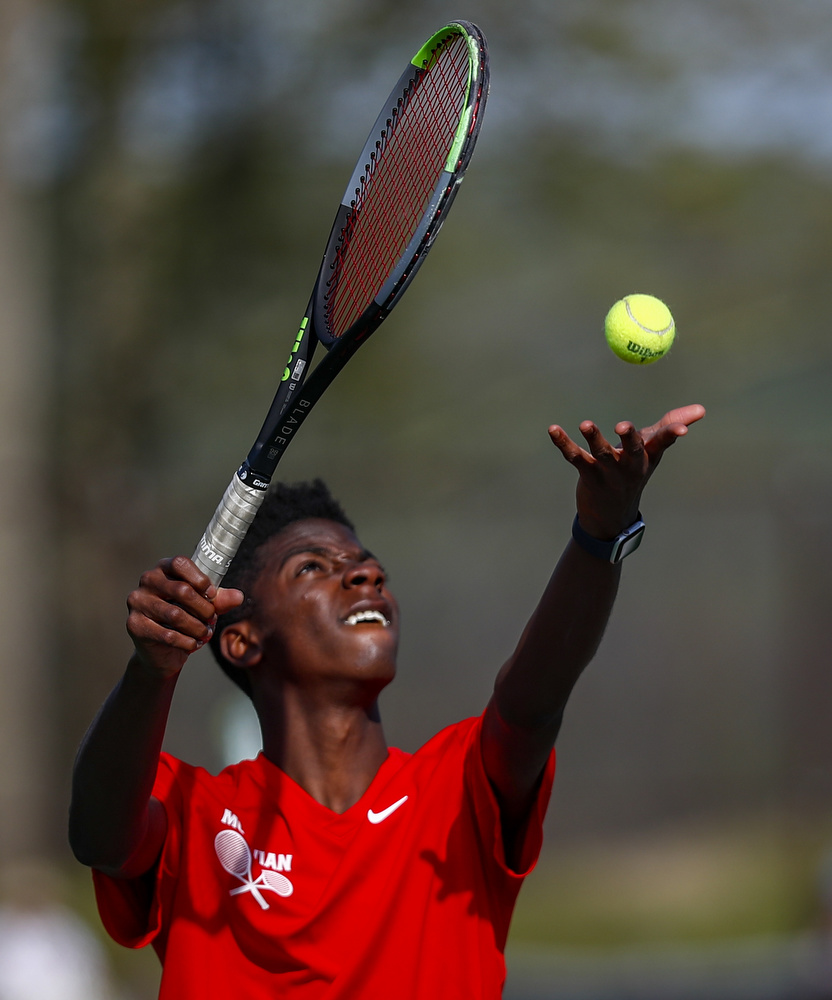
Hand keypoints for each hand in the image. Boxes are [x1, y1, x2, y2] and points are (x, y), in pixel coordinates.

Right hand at [126, 556, 243, 677]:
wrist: (161, 651)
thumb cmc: (184, 620)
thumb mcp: (203, 606)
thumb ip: (219, 600)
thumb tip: (238, 596)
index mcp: (163, 569)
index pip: (180, 563)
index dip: (200, 579)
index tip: (212, 594)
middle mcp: (147, 581)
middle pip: (181, 590)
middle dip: (203, 608)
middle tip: (212, 618)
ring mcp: (137, 602)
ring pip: (175, 615)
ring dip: (197, 627)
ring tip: (206, 632)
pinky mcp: (134, 625)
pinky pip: (167, 635)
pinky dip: (187, 642)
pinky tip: (194, 644)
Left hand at [548, 404, 705, 538]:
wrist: (612, 516)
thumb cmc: (633, 472)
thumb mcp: (653, 451)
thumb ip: (670, 426)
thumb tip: (701, 409)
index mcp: (647, 456)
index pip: (663, 442)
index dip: (672, 434)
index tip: (682, 429)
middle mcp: (630, 465)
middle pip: (632, 450)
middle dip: (630, 438)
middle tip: (623, 426)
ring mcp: (609, 473)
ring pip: (601, 454)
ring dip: (594, 438)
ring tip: (585, 424)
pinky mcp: (588, 476)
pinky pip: (575, 457)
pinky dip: (563, 443)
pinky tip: (553, 430)